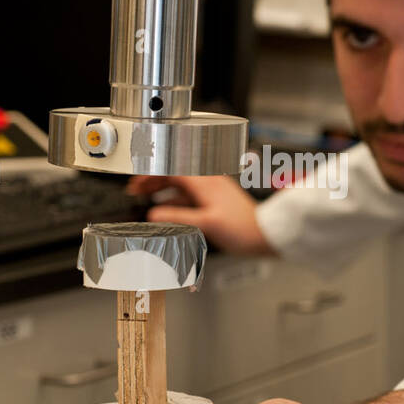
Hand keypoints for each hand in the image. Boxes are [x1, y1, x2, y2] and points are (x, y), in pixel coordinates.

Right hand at [126, 174, 272, 254]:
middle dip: (154, 179)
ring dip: (163, 189)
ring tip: (146, 196)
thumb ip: (179, 217)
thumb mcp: (206, 224)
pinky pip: (189, 194)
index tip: (137, 180)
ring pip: (181, 184)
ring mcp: (212, 189)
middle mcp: (208, 180)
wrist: (266, 234)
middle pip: (175, 173)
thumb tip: (154, 215)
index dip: (152, 173)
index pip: (172, 168)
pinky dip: (174, 198)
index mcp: (205, 181)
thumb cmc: (243, 229)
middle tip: (136, 188)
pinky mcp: (215, 199)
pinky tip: (168, 208)